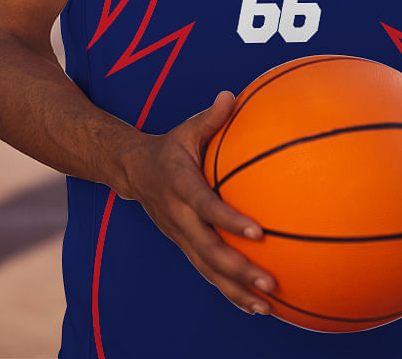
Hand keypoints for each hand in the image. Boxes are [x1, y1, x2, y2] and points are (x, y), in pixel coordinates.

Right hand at [122, 90, 276, 314]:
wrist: (132, 172)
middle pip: (208, 250)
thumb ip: (211, 117)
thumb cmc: (170, 147)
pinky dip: (229, 291)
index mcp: (181, 186)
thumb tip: (233, 95)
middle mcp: (179, 218)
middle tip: (269, 283)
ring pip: (208, 270)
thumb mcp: (186, 129)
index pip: (206, 206)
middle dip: (238, 270)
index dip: (230, 220)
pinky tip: (255, 306)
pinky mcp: (185, 246)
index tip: (258, 232)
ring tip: (268, 306)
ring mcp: (180, 236)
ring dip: (236, 291)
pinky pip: (207, 272)